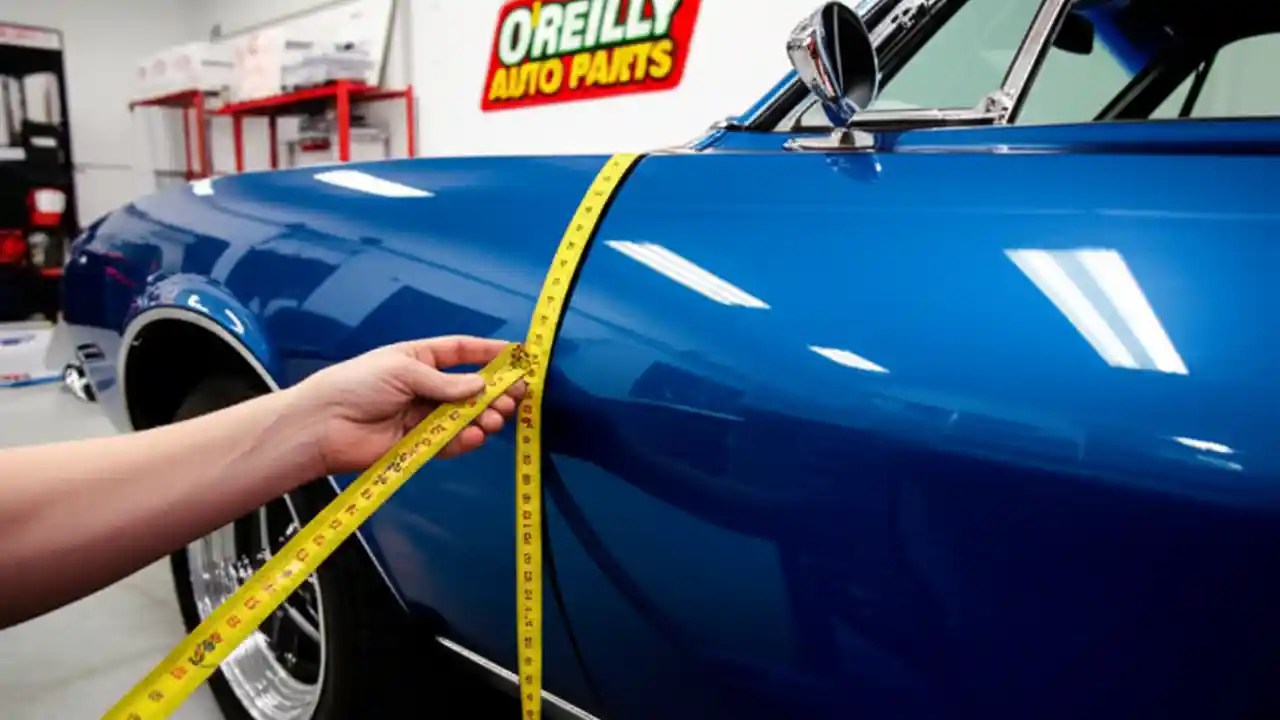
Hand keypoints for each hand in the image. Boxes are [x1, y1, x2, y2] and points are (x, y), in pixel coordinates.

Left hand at [290, 335, 525, 474]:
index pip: (462, 352)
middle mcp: (426, 386)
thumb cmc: (358, 384)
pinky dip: (466, 440)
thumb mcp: (403, 370)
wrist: (324, 425)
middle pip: (470, 388)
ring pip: (465, 416)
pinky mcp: (419, 445)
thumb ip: (445, 381)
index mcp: (420, 358)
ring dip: (485, 417)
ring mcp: (424, 416)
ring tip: (497, 419)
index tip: (518, 356)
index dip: (489, 353)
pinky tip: (477, 435)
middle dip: (495, 392)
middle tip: (516, 397)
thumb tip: (482, 386)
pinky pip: (450, 441)